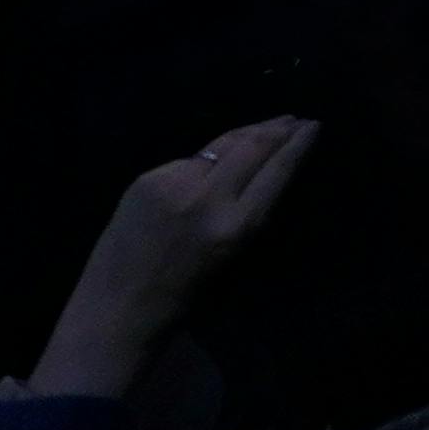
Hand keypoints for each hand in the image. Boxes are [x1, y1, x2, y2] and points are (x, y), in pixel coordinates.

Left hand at [30, 119, 317, 404]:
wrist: (114, 311)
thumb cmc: (180, 300)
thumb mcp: (231, 258)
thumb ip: (246, 213)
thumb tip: (262, 173)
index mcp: (233, 227)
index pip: (276, 171)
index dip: (298, 144)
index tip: (313, 126)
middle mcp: (205, 197)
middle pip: (251, 147)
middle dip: (277, 129)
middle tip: (294, 118)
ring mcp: (171, 183)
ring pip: (218, 146)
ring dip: (245, 134)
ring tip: (264, 126)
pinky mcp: (145, 180)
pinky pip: (186, 162)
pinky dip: (205, 160)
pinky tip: (213, 162)